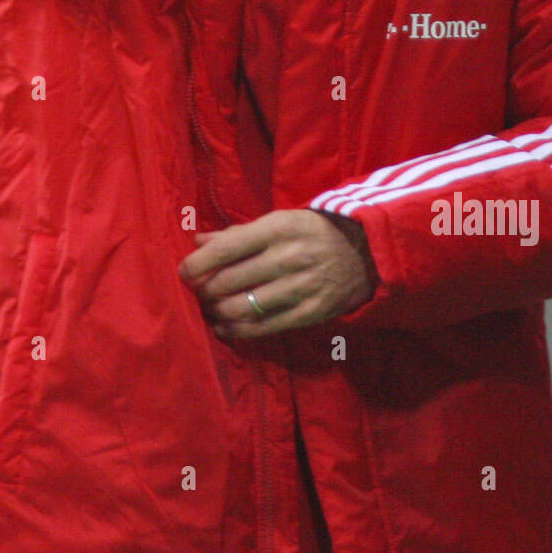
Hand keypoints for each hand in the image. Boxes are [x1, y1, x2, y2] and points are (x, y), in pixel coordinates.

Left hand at [178, 208, 377, 338]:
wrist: (368, 251)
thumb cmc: (313, 232)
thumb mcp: (279, 221)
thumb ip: (238, 233)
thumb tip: (198, 241)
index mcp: (278, 228)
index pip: (227, 248)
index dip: (198, 264)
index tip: (184, 272)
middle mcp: (288, 257)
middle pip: (232, 280)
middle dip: (206, 290)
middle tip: (198, 292)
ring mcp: (301, 287)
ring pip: (245, 306)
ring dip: (219, 311)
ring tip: (211, 309)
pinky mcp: (312, 312)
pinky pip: (266, 326)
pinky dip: (239, 330)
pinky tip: (225, 327)